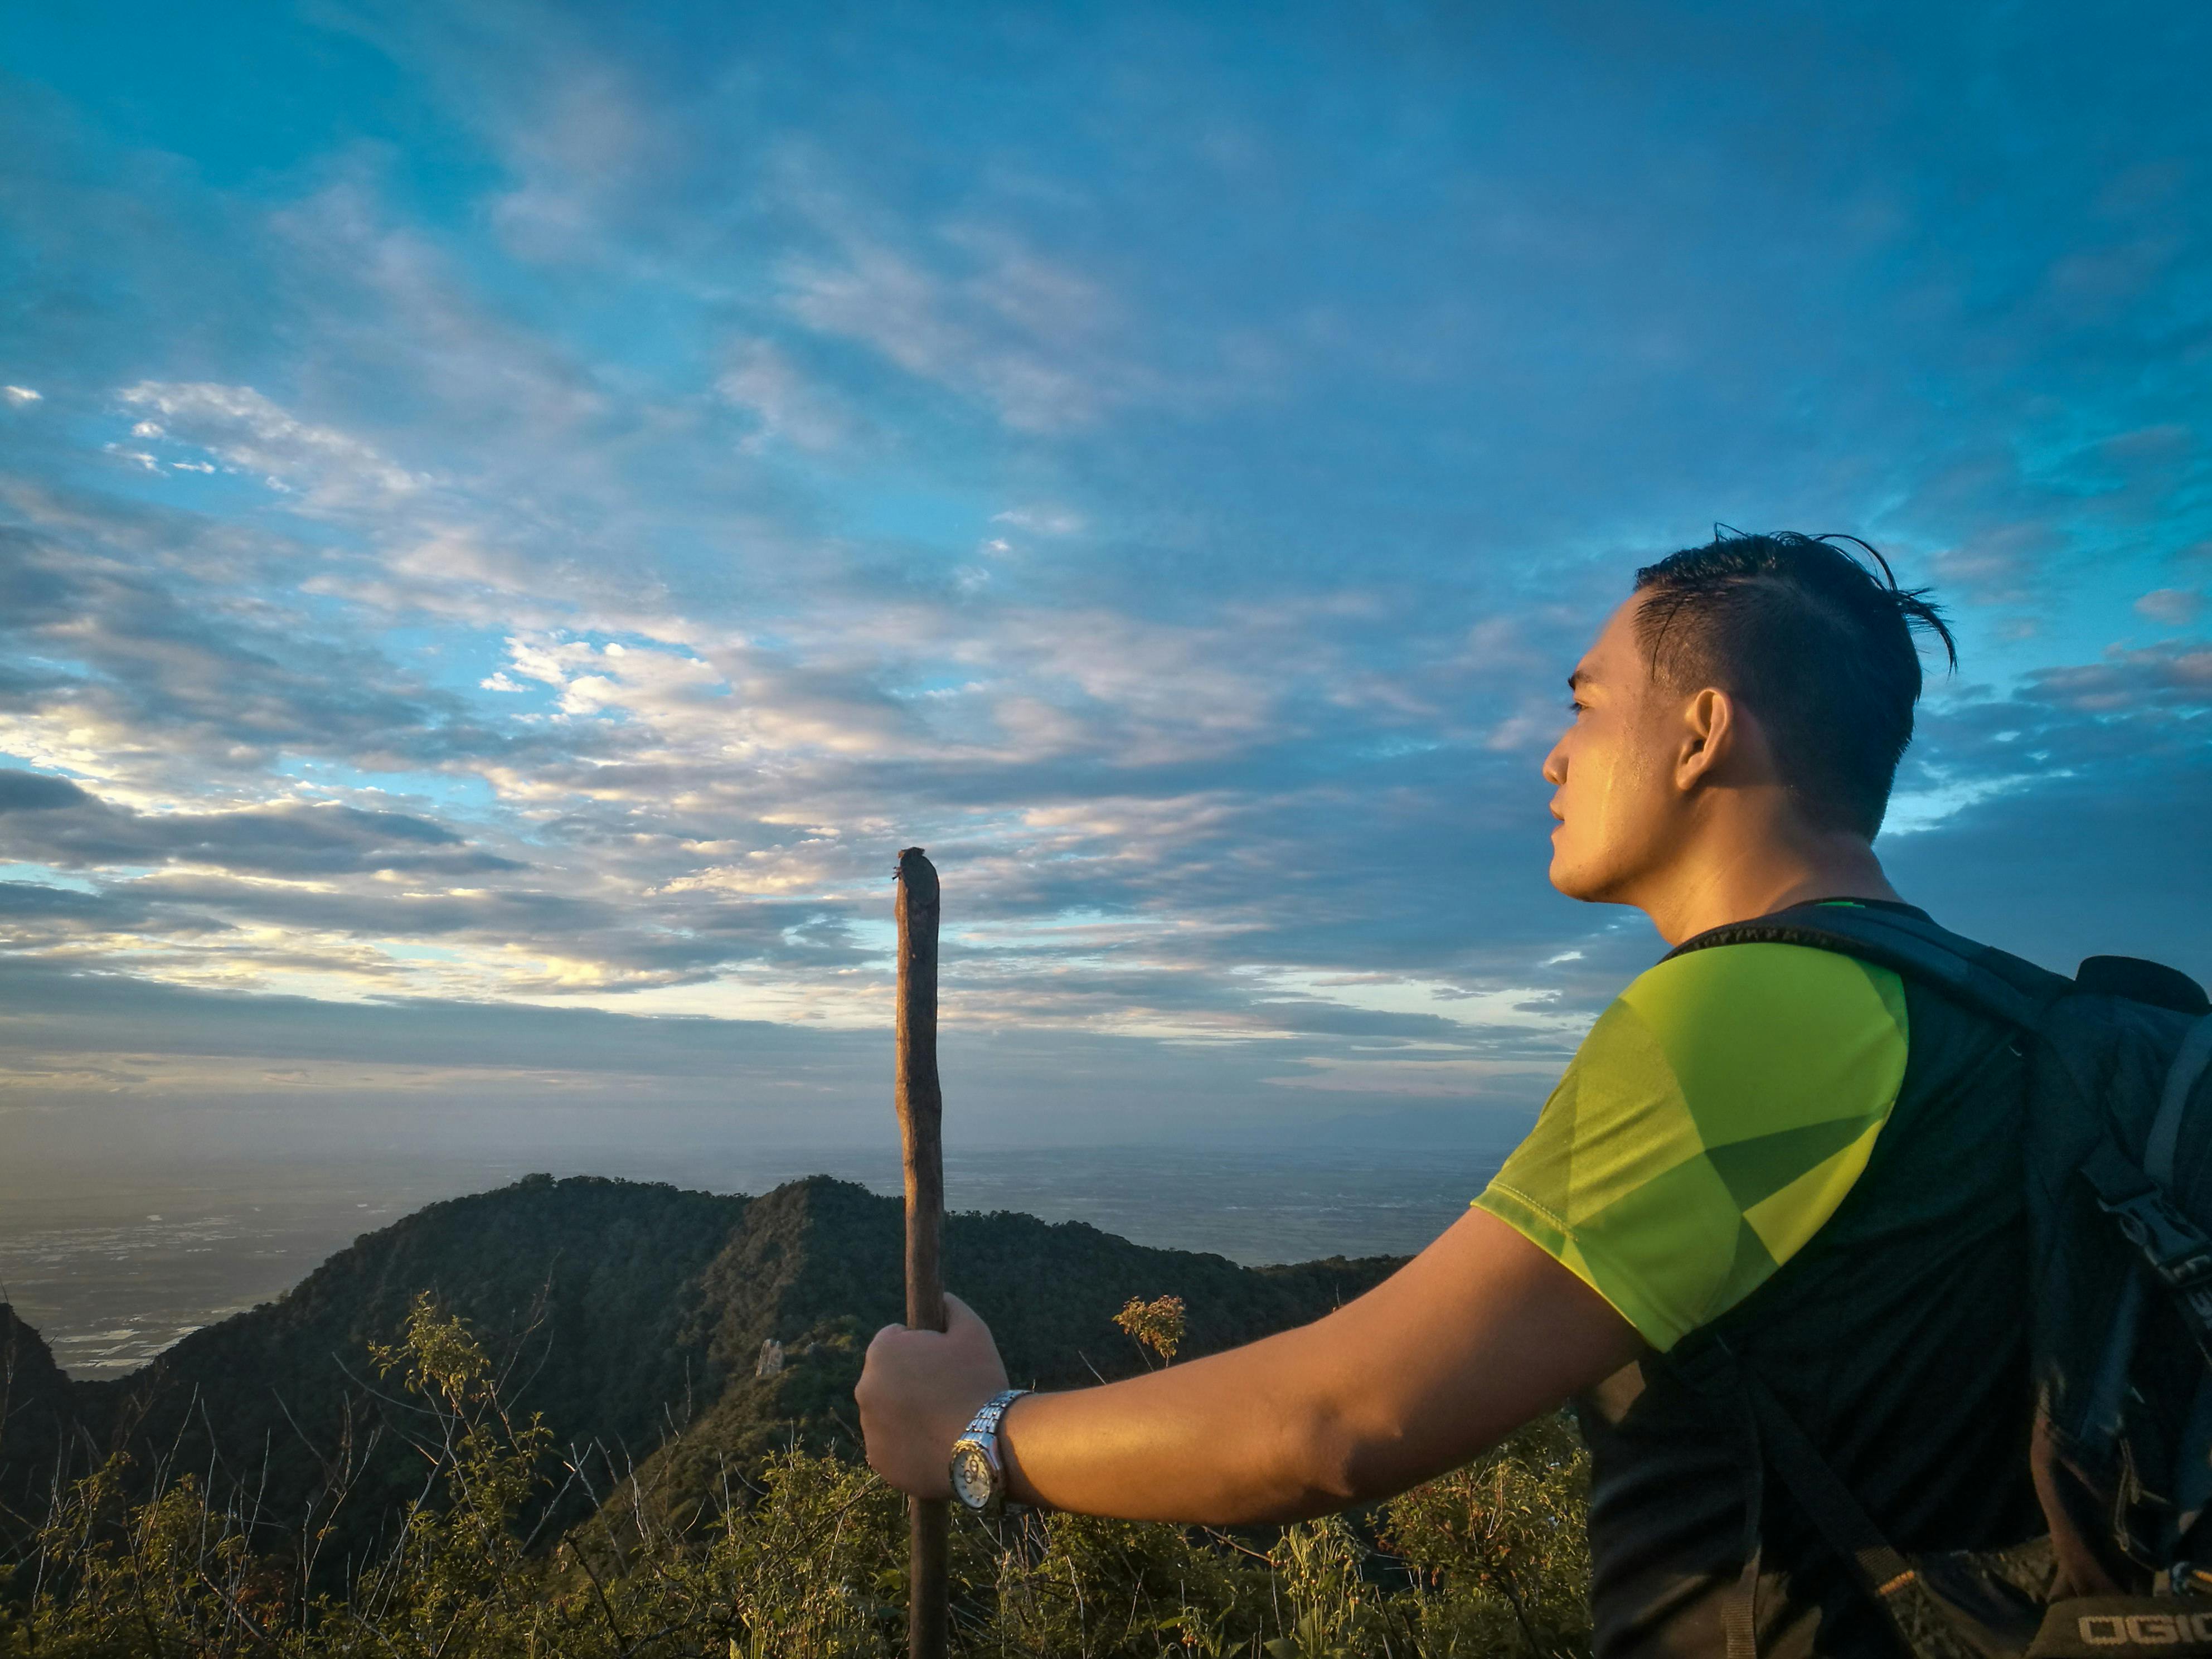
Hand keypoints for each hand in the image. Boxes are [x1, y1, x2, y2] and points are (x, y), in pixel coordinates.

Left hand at [856, 1293, 1010, 1497]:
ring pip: (887, 1412)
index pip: (893, 1339)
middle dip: (908, 1379)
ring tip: (941, 1420)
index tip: (941, 1361)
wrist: (985, 1444)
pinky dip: (907, 1443)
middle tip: (944, 1391)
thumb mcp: (973, 1330)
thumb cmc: (978, 1382)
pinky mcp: (878, 1460)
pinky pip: (891, 1444)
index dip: (919, 1346)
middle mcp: (865, 1388)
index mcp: (882, 1351)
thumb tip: (941, 1299)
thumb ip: (951, 1307)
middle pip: (886, 1377)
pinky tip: (934, 1443)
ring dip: (905, 1412)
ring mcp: (869, 1428)